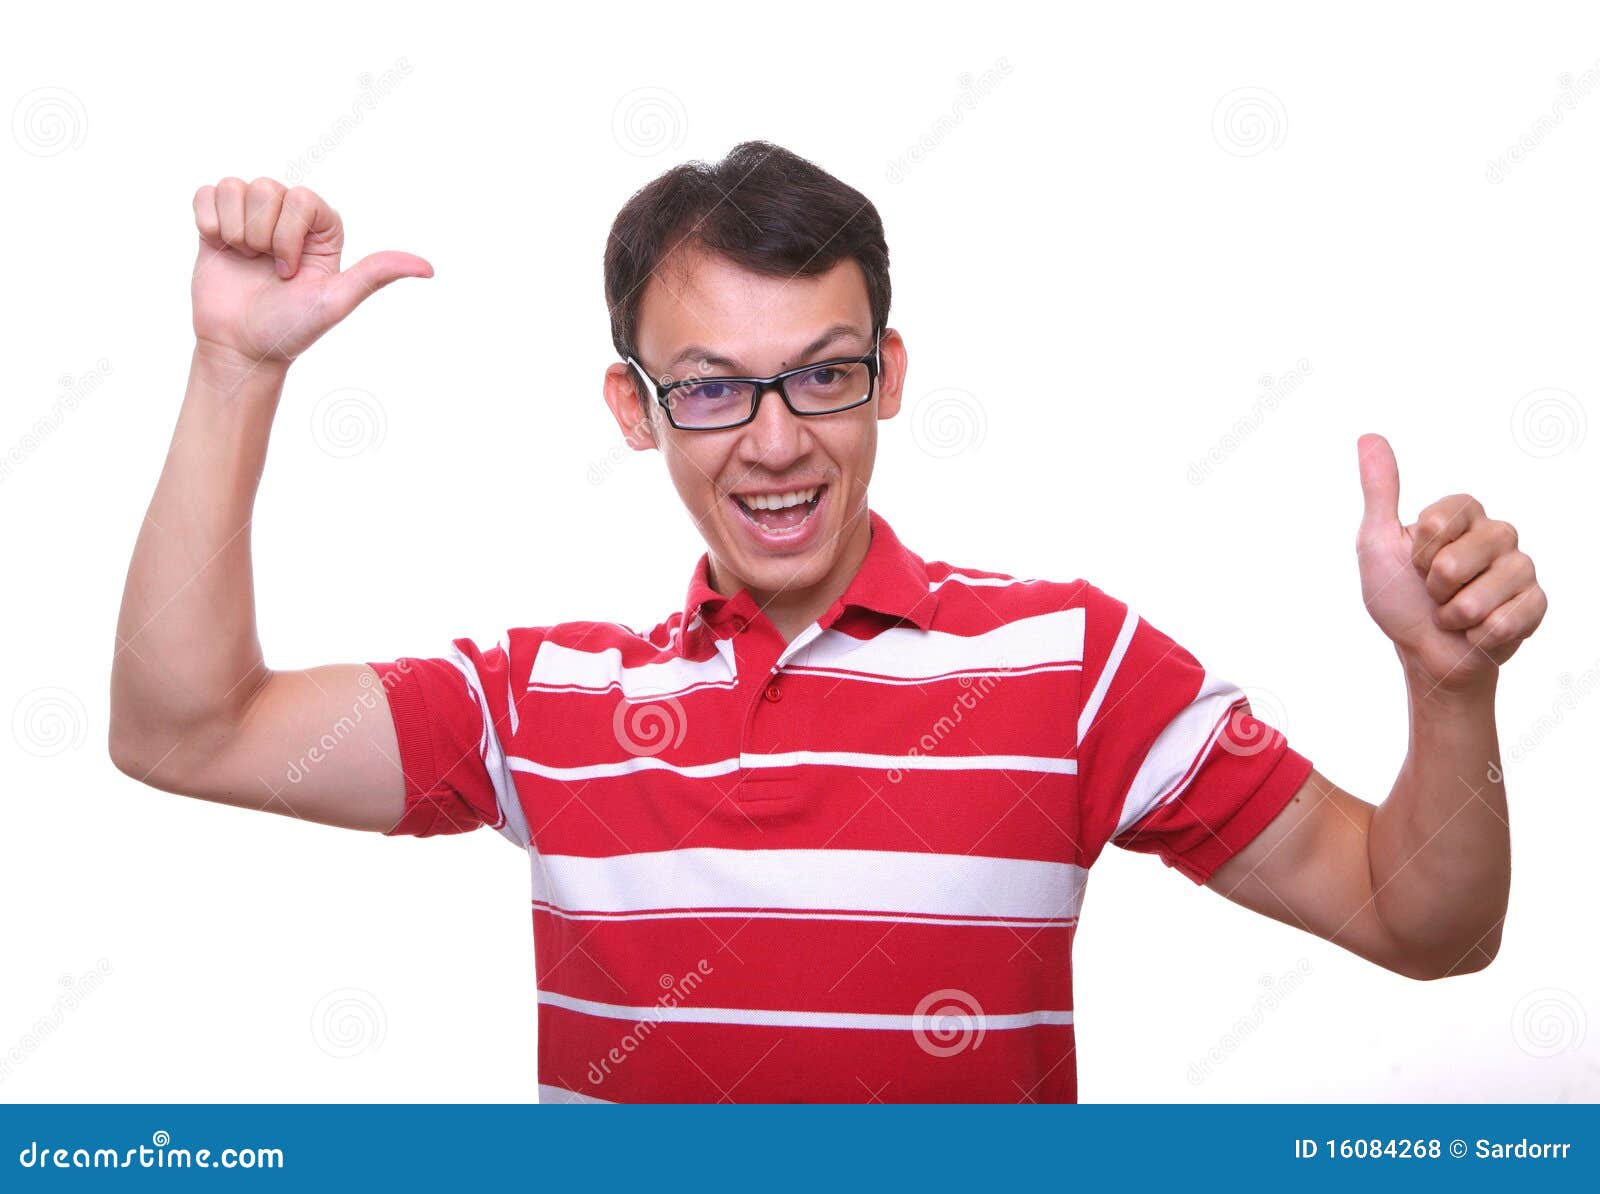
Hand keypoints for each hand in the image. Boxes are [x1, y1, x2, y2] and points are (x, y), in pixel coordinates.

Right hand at [191, 177, 431, 365]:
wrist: (241, 348)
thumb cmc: (290, 328)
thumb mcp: (337, 301)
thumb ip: (377, 275)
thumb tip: (429, 268)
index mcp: (321, 227)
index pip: (301, 198)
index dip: (287, 236)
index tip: (288, 272)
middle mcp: (289, 215)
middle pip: (267, 188)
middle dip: (261, 237)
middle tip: (266, 270)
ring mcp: (251, 216)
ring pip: (234, 187)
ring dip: (234, 232)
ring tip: (245, 261)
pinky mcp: (217, 221)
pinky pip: (207, 193)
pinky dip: (208, 223)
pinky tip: (221, 249)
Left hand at [1356, 432, 1546, 694]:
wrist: (1423, 653)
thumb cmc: (1398, 598)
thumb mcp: (1378, 542)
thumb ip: (1380, 490)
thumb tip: (1369, 436)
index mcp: (1462, 515)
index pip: (1441, 518)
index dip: (1419, 551)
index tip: (1414, 563)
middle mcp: (1497, 534)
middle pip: (1464, 556)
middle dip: (1436, 586)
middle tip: (1434, 593)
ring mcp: (1521, 568)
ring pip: (1488, 591)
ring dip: (1457, 614)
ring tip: (1453, 615)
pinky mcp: (1536, 603)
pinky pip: (1512, 619)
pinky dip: (1481, 635)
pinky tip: (1477, 633)